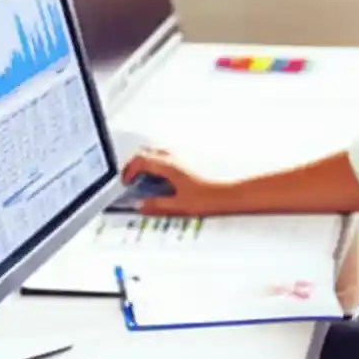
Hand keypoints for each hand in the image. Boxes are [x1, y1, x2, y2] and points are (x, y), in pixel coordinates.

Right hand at [121, 147, 236, 216]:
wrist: (232, 191)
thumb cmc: (210, 195)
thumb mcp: (179, 205)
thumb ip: (157, 205)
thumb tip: (142, 205)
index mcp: (169, 165)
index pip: (139, 160)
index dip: (128, 171)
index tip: (126, 182)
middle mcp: (175, 156)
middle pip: (145, 152)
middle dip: (134, 164)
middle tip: (131, 179)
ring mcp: (183, 154)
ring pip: (157, 152)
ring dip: (147, 162)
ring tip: (146, 179)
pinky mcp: (191, 157)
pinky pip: (168, 155)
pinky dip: (159, 163)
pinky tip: (165, 178)